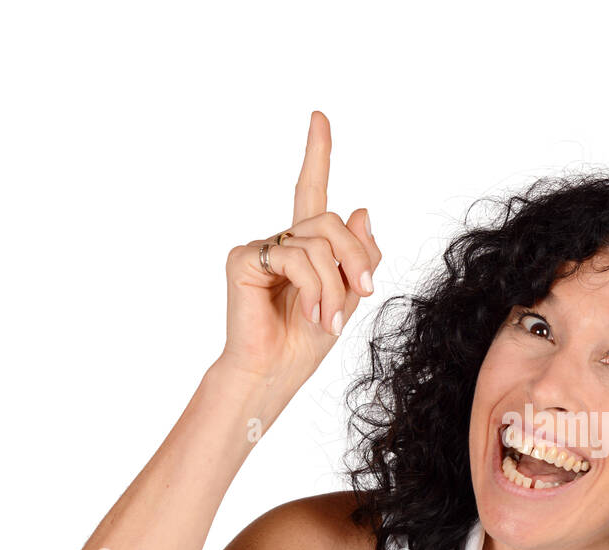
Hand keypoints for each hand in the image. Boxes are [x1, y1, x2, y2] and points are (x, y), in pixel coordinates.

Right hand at [220, 111, 381, 383]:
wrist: (276, 372)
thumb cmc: (306, 340)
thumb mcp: (349, 296)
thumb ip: (359, 255)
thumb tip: (363, 209)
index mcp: (305, 245)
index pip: (311, 191)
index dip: (317, 154)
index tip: (319, 118)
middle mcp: (282, 239)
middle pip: (333, 221)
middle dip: (356, 258)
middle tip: (363, 293)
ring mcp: (261, 246)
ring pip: (319, 242)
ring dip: (335, 284)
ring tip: (330, 318)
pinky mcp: (244, 259)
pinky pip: (295, 258)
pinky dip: (315, 287)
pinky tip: (312, 314)